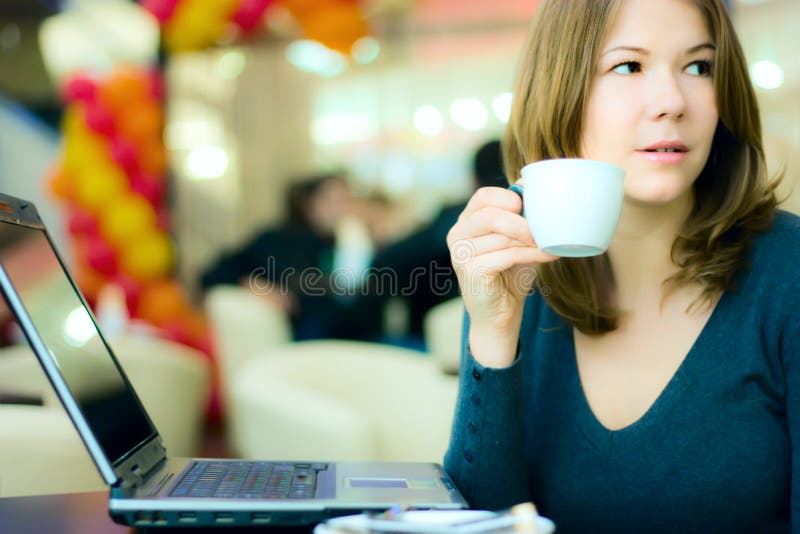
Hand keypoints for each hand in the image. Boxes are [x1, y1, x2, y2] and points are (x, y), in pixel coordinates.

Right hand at [446, 186, 557, 366]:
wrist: (500, 314)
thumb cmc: (509, 274)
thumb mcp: (516, 240)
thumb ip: (521, 218)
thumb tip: (536, 185)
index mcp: (466, 222)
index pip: (483, 196)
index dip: (508, 198)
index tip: (531, 209)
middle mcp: (458, 234)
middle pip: (489, 215)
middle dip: (522, 222)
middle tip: (547, 229)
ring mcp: (461, 254)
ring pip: (500, 236)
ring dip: (531, 239)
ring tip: (552, 244)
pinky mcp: (471, 271)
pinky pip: (505, 255)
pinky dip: (530, 254)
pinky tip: (548, 257)